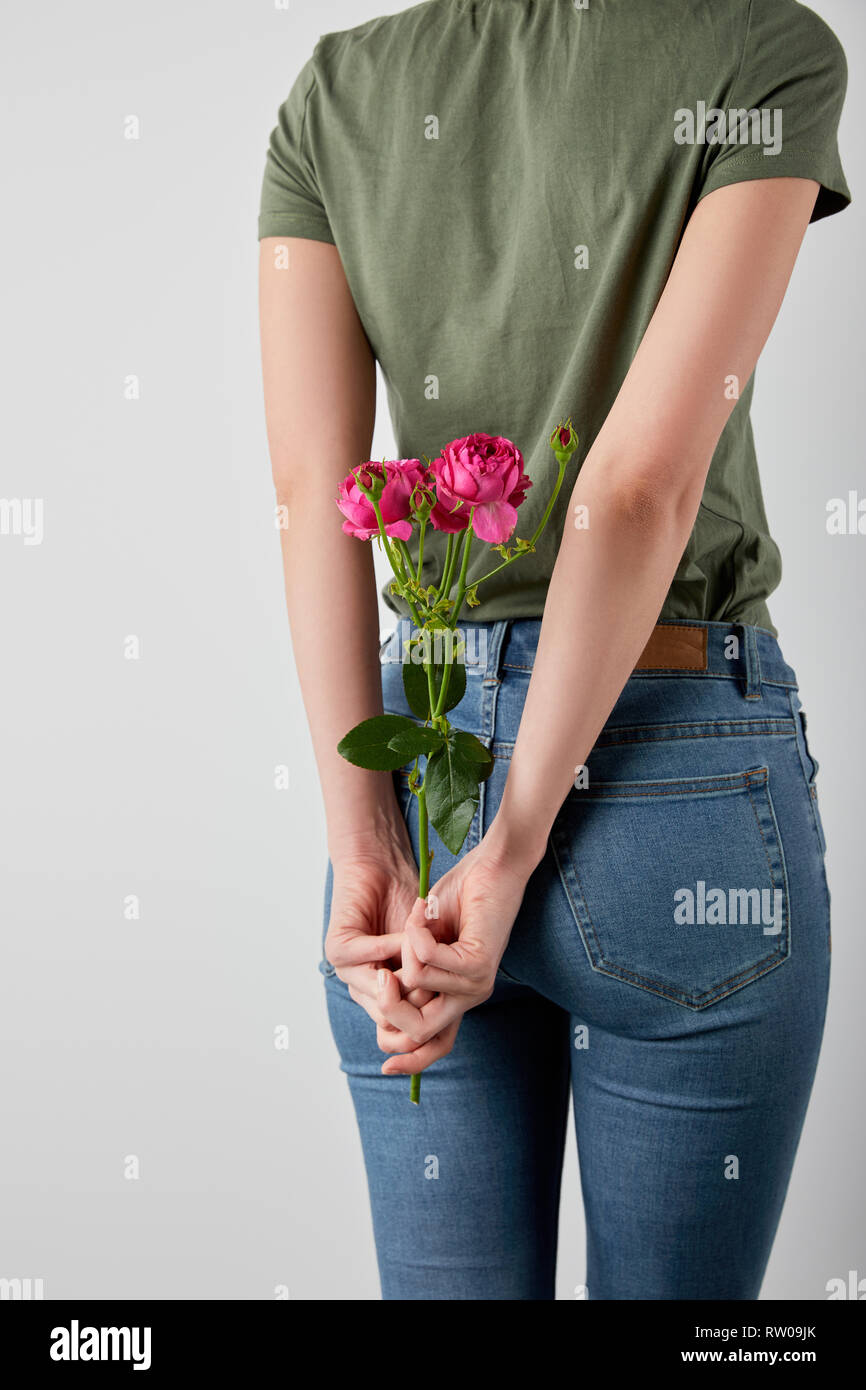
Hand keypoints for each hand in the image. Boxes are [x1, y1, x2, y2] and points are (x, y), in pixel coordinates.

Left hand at [324, 821, 434, 1027]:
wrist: (382, 867)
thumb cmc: (411, 907)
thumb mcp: (429, 953)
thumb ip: (435, 983)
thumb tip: (451, 1012)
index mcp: (386, 996)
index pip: (404, 1033)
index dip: (430, 1022)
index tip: (457, 996)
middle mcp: (365, 989)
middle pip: (394, 1019)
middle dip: (422, 999)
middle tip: (446, 977)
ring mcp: (349, 970)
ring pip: (382, 993)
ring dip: (410, 972)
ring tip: (430, 954)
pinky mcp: (339, 948)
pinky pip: (366, 957)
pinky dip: (390, 947)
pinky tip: (408, 935)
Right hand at [374, 835, 533, 1077]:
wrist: (494, 867)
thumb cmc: (460, 898)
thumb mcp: (424, 940)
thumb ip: (410, 971)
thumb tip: (385, 992)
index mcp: (458, 995)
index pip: (437, 1047)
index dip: (410, 1063)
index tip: (385, 1068)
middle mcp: (470, 996)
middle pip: (419, 1031)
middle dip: (389, 1003)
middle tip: (382, 970)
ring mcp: (476, 982)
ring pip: (414, 986)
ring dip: (405, 947)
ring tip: (417, 917)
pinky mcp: (477, 962)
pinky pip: (426, 961)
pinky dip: (415, 934)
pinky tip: (423, 911)